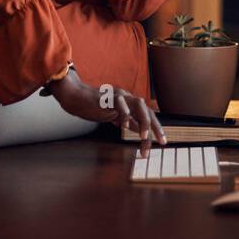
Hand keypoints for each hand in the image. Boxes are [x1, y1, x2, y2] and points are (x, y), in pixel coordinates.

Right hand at [48, 70, 167, 152]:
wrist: (76, 98)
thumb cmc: (94, 107)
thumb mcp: (115, 117)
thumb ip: (128, 121)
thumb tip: (140, 130)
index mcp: (130, 103)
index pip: (148, 114)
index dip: (156, 127)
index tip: (162, 142)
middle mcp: (127, 97)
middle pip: (147, 110)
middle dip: (156, 127)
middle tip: (161, 142)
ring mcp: (118, 96)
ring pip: (139, 105)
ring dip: (144, 121)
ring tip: (144, 137)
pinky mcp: (108, 97)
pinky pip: (120, 104)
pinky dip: (125, 115)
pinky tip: (124, 128)